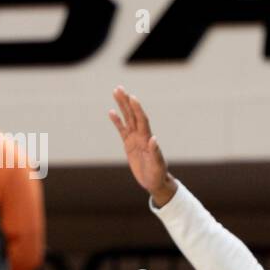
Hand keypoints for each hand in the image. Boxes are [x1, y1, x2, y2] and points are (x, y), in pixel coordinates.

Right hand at [109, 86, 176, 206]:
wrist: (154, 181)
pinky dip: (117, 121)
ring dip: (122, 106)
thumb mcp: (157, 165)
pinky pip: (122, 130)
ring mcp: (135, 139)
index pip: (142, 120)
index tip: (132, 98)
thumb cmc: (158, 174)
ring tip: (116, 92)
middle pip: (133, 114)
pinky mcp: (129, 144)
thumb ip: (156, 153)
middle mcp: (141, 135)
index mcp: (148, 139)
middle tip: (119, 88)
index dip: (137, 109)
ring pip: (127, 118)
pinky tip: (111, 112)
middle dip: (126, 101)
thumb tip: (154, 139)